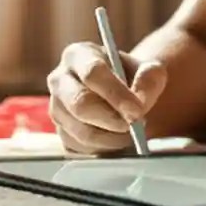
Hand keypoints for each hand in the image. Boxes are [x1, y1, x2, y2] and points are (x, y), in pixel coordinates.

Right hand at [46, 42, 166, 152]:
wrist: (122, 94)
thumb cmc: (132, 77)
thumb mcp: (148, 70)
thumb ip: (149, 80)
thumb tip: (139, 103)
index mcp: (78, 55)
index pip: (92, 73)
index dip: (115, 93)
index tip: (137, 110)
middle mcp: (59, 80)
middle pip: (80, 104)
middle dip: (112, 119)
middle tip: (135, 126)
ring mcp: (56, 109)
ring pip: (82, 132)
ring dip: (113, 138)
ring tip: (132, 133)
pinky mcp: (61, 134)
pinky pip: (82, 150)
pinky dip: (105, 150)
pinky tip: (118, 139)